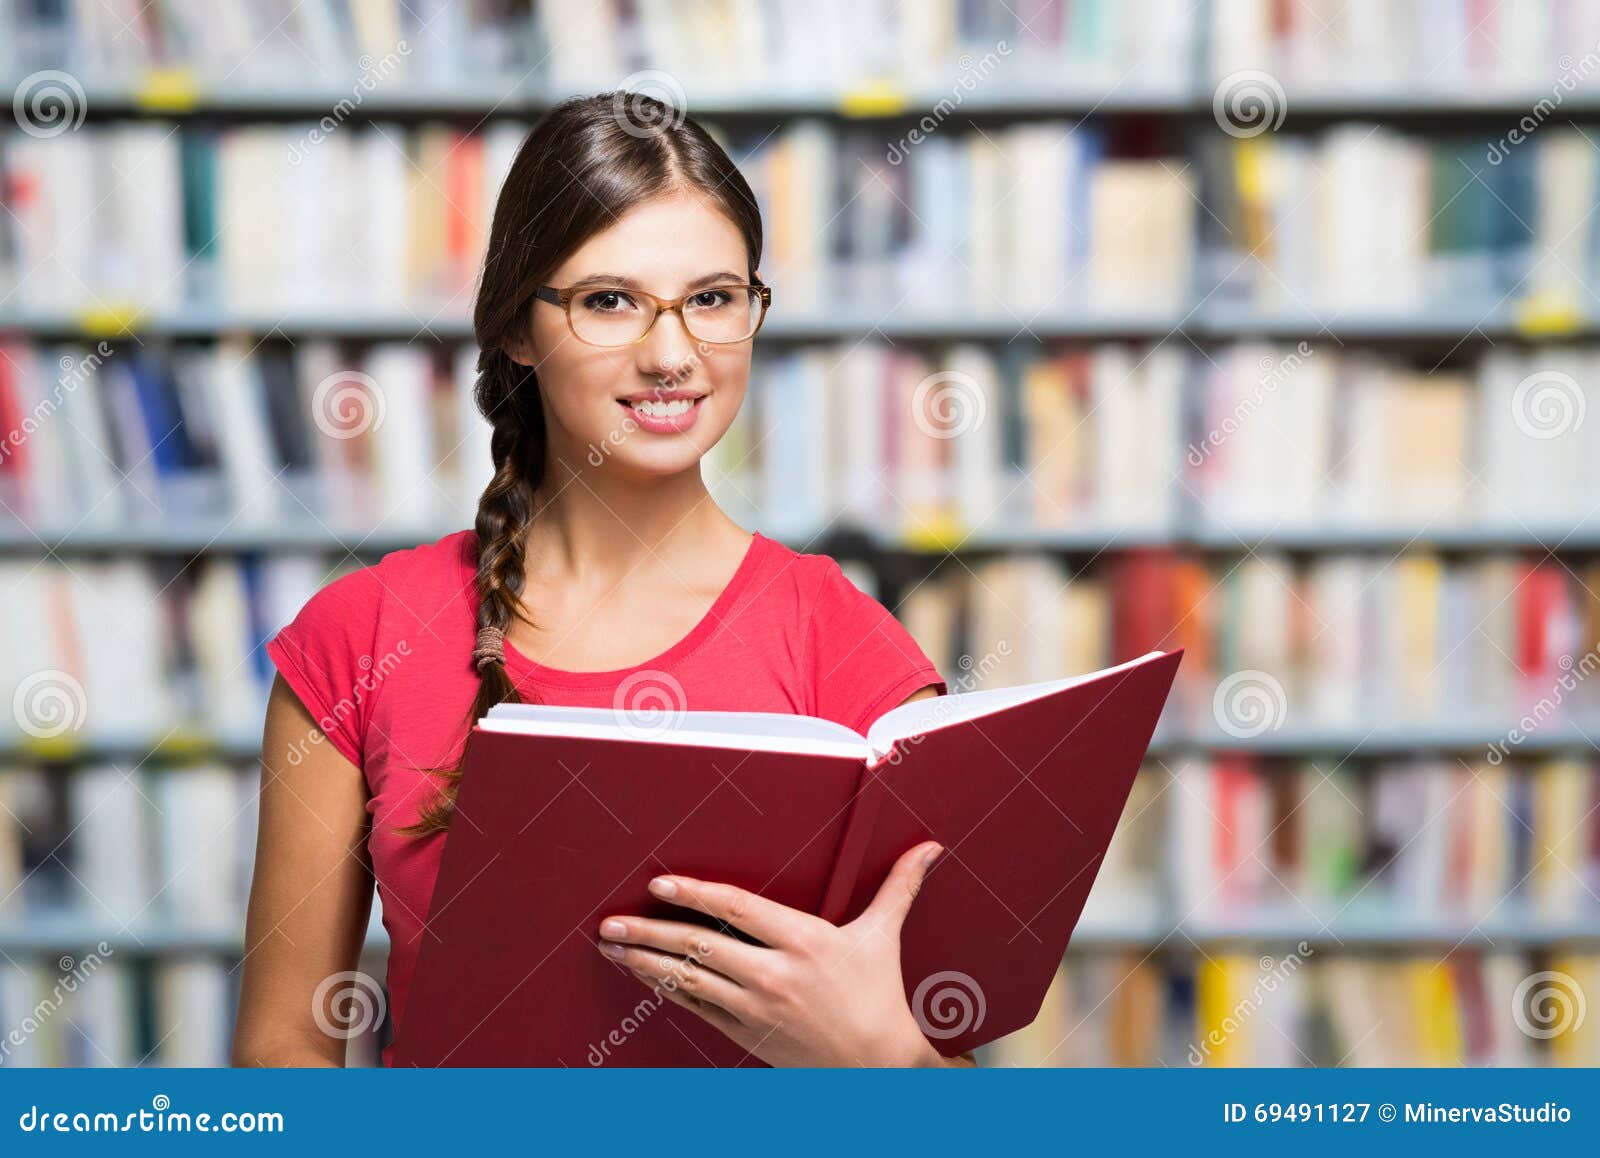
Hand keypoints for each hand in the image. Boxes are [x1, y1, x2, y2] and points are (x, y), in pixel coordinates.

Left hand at [595, 840, 957, 1066]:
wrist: (878, 1067)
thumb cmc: (880, 997)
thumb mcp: (884, 936)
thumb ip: (899, 886)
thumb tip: (929, 848)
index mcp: (804, 940)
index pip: (736, 909)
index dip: (694, 894)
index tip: (659, 883)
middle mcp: (774, 974)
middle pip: (700, 946)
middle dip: (649, 933)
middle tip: (610, 922)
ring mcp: (757, 1008)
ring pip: (690, 980)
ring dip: (646, 962)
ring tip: (611, 947)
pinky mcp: (748, 1034)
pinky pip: (698, 1008)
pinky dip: (667, 990)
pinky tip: (643, 976)